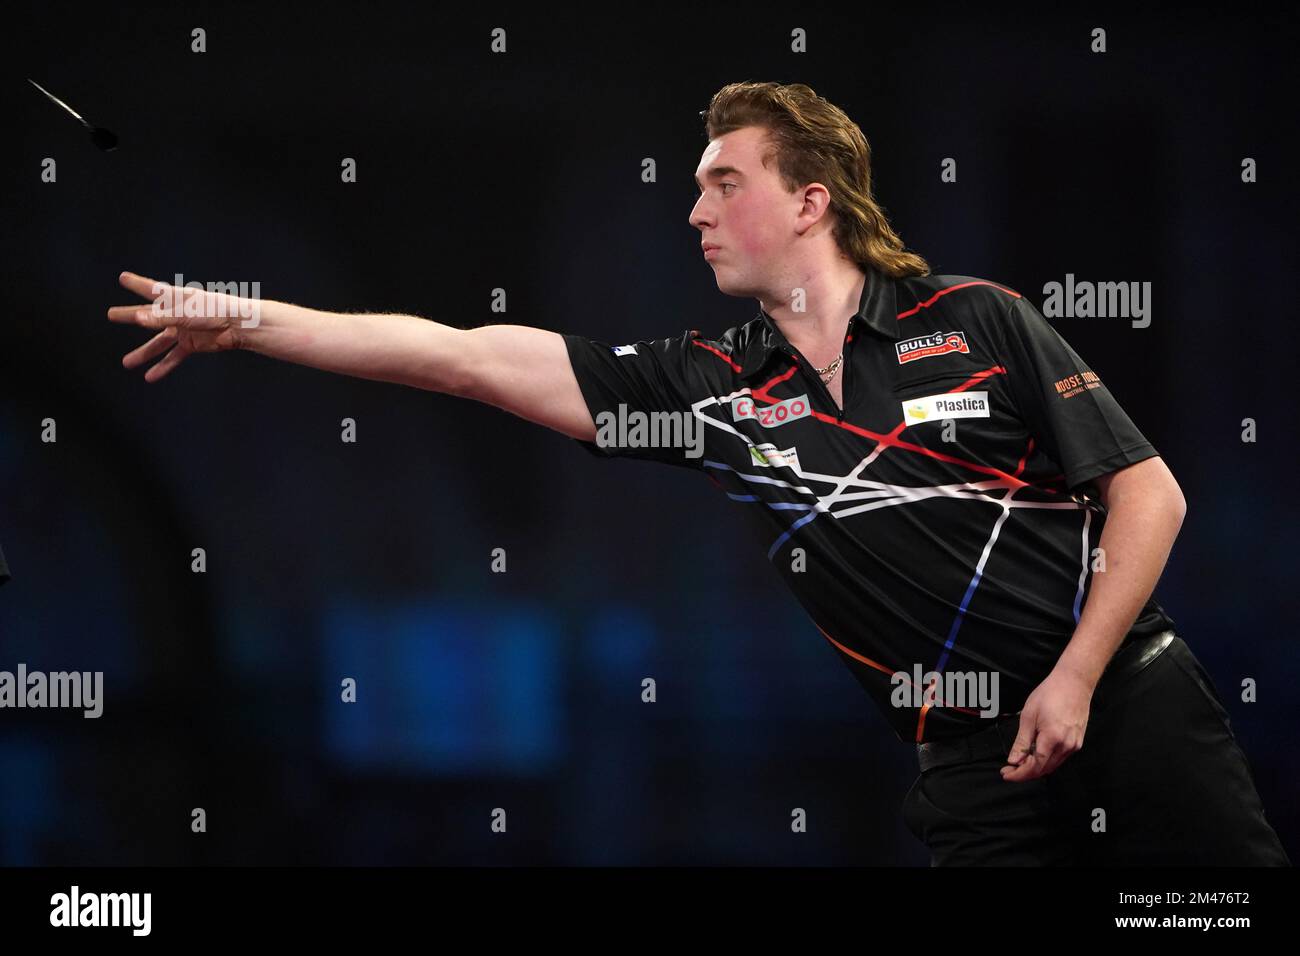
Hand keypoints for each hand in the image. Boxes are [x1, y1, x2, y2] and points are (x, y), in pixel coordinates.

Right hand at [107, 272, 253, 381]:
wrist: (239, 326)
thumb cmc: (215, 311)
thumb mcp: (185, 313)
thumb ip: (162, 317)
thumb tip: (138, 319)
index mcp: (175, 298)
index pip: (151, 289)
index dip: (136, 283)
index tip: (123, 277)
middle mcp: (176, 313)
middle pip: (148, 316)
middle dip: (130, 316)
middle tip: (111, 314)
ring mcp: (183, 330)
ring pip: (159, 342)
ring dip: (144, 353)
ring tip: (126, 363)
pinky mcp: (192, 344)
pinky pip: (174, 357)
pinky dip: (163, 367)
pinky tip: (150, 376)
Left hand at [1000, 667, 1093, 781]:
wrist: (1074, 683)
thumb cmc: (1049, 694)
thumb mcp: (1028, 716)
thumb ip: (1022, 742)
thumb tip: (1013, 761)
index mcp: (1052, 739)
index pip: (1034, 767)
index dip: (1019, 774)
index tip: (1005, 774)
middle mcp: (1066, 746)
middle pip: (1044, 770)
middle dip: (1024, 773)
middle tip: (1008, 769)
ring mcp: (1074, 745)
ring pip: (1052, 766)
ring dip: (1035, 768)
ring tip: (1019, 763)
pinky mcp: (1077, 742)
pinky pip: (1060, 758)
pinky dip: (1046, 760)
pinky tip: (1035, 754)